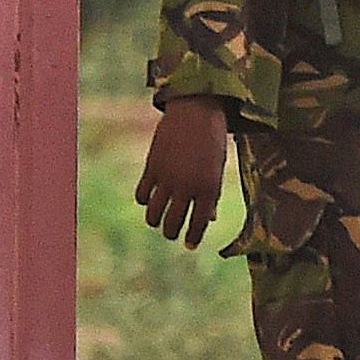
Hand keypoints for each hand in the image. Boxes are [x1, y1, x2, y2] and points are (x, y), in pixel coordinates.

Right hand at [136, 95, 230, 248]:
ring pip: (154, 213)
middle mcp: (187, 186)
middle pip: (173, 222)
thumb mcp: (217, 169)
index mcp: (209, 188)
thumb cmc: (212, 142)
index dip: (193, 237)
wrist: (196, 113)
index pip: (199, 223)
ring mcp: (167, 177)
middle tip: (172, 233)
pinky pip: (142, 194)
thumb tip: (209, 219)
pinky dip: (145, 200)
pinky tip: (149, 200)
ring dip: (155, 221)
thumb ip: (212, 195)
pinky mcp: (151, 167)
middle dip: (171, 232)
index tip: (189, 246)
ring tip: (158, 221)